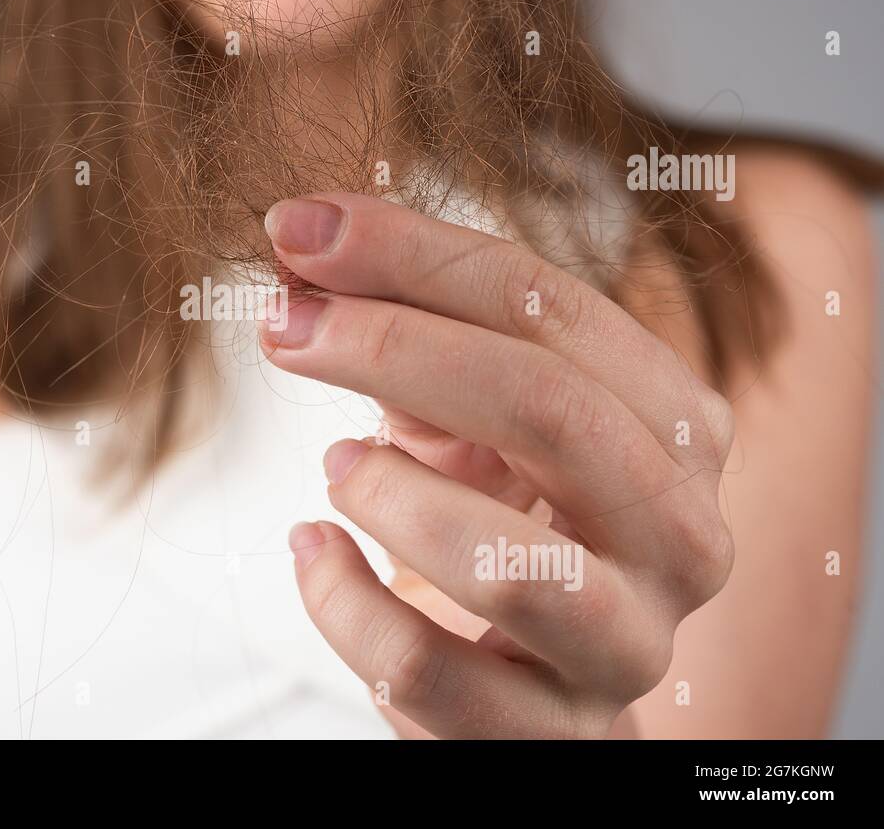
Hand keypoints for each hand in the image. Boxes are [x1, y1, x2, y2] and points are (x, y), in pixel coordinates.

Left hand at [259, 192, 735, 737]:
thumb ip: (411, 332)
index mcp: (679, 429)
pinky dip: (341, 598)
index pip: (552, 310)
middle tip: (283, 324)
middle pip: (550, 411)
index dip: (413, 256)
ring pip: (507, 564)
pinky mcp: (545, 735)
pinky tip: (314, 550)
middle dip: (394, 348)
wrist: (539, 681)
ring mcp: (624, 647)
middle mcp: (682, 537)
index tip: (298, 228)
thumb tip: (303, 244)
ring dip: (388, 493)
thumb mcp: (472, 416)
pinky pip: (424, 669)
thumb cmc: (503, 516)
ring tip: (336, 465)